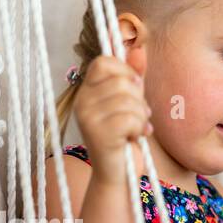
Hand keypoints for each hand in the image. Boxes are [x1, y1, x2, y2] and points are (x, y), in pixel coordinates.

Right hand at [73, 55, 152, 184]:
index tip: (134, 88)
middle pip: (120, 80)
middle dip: (138, 99)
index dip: (124, 70)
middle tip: (138, 116)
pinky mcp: (97, 133)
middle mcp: (82, 102)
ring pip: (128, 100)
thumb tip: (139, 48)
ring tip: (136, 129)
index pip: (103, 61)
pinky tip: (134, 138)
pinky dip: (139, 128)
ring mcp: (87, 118)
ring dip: (141, 116)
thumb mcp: (131, 102)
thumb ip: (133, 76)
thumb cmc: (124, 137)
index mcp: (86, 91)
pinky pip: (130, 118)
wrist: (117, 175)